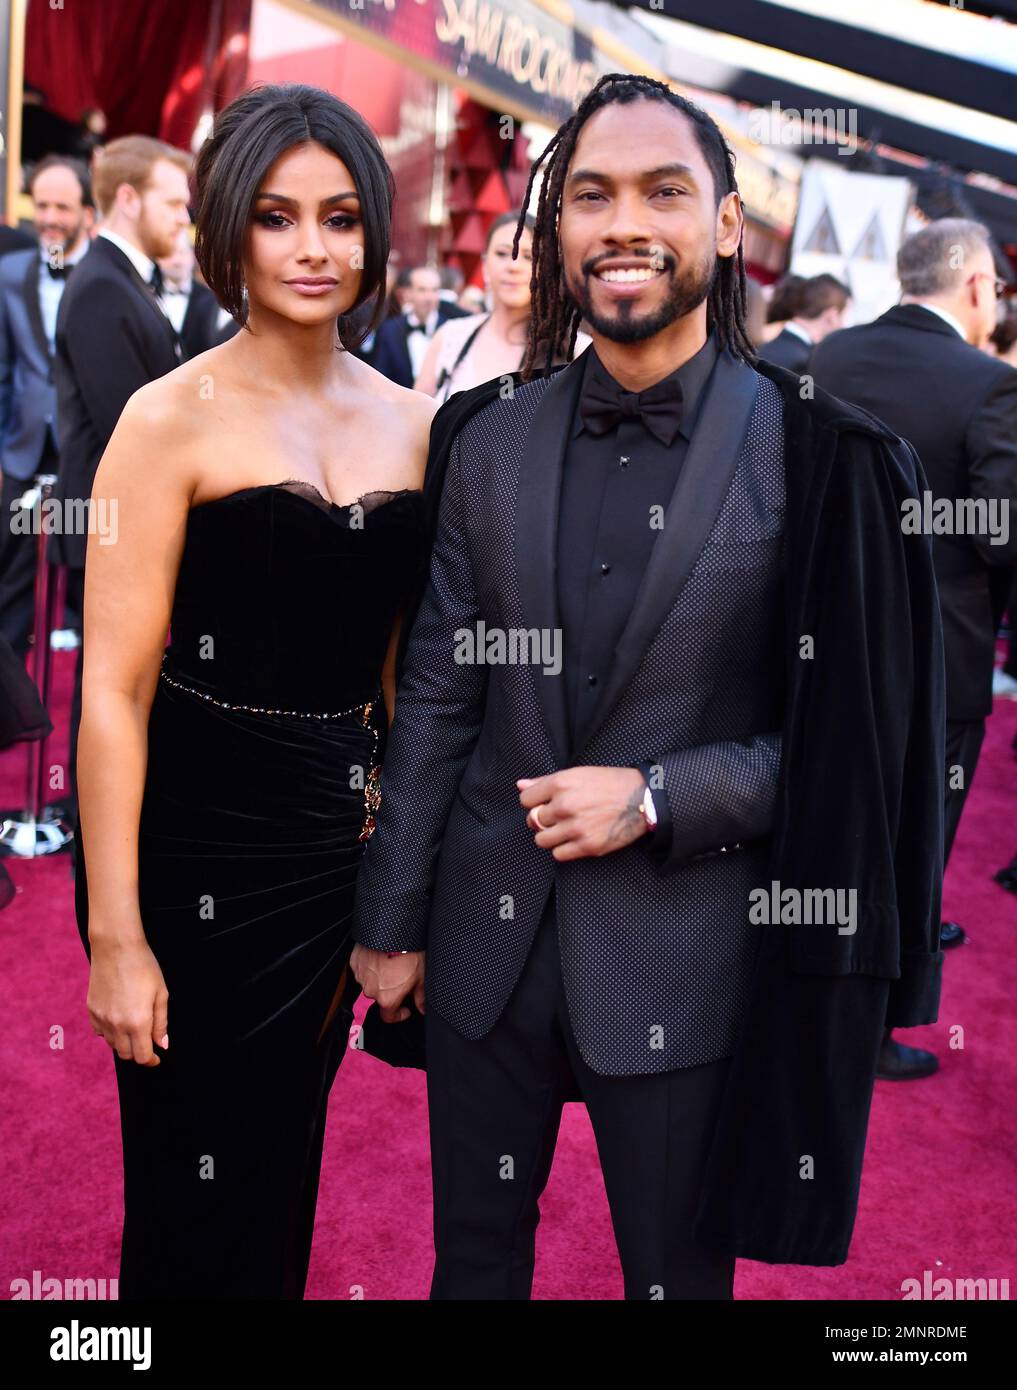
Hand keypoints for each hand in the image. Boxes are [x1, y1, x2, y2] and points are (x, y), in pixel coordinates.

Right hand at [87, 932, 168, 1066]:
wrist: (116, 948)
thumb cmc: (143, 967)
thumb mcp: (161, 994)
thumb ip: (161, 1023)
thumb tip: (162, 1044)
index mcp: (138, 1022)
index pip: (142, 1056)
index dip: (151, 1061)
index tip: (156, 1058)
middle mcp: (117, 1025)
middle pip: (126, 1054)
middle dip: (138, 1053)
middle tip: (147, 1042)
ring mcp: (102, 1018)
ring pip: (112, 1044)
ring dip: (123, 1042)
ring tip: (133, 1027)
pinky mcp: (91, 1010)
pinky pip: (99, 1031)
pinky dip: (109, 1031)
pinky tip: (118, 1018)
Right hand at [350, 944, 425, 1022]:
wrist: (394, 932)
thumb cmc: (408, 953)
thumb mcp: (421, 976)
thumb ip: (420, 997)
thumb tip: (423, 1008)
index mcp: (387, 998)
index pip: (388, 1017)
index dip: (398, 1015)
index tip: (405, 1009)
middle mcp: (371, 991)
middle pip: (380, 997)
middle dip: (390, 991)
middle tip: (401, 978)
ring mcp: (361, 976)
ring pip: (371, 983)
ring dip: (379, 978)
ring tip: (391, 964)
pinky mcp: (355, 963)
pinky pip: (363, 969)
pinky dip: (370, 967)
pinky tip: (381, 957)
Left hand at [517, 766, 647, 860]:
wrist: (641, 798)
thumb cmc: (610, 783)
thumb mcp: (577, 774)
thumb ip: (545, 781)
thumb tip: (521, 785)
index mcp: (561, 784)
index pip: (525, 800)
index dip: (533, 802)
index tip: (543, 803)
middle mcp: (565, 805)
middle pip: (533, 820)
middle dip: (543, 819)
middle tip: (559, 816)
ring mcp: (576, 827)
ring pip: (542, 840)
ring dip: (550, 836)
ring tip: (564, 829)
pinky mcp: (588, 846)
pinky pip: (558, 855)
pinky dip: (562, 849)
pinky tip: (573, 839)